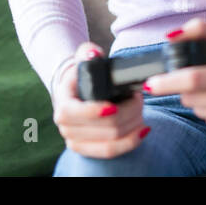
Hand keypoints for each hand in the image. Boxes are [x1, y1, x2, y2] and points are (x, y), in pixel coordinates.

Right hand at [51, 41, 148, 158]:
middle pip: (103, 128)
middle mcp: (65, 126)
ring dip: (131, 126)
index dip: (96, 112)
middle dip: (127, 113)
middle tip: (139, 99)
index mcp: (63, 103)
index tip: (114, 106)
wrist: (75, 92)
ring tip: (142, 111)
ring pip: (110, 141)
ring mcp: (75, 140)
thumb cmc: (82, 74)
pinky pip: (110, 151)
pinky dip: (130, 142)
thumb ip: (88, 52)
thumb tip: (93, 54)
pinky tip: (142, 131)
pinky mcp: (87, 150)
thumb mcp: (83, 59)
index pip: (75, 113)